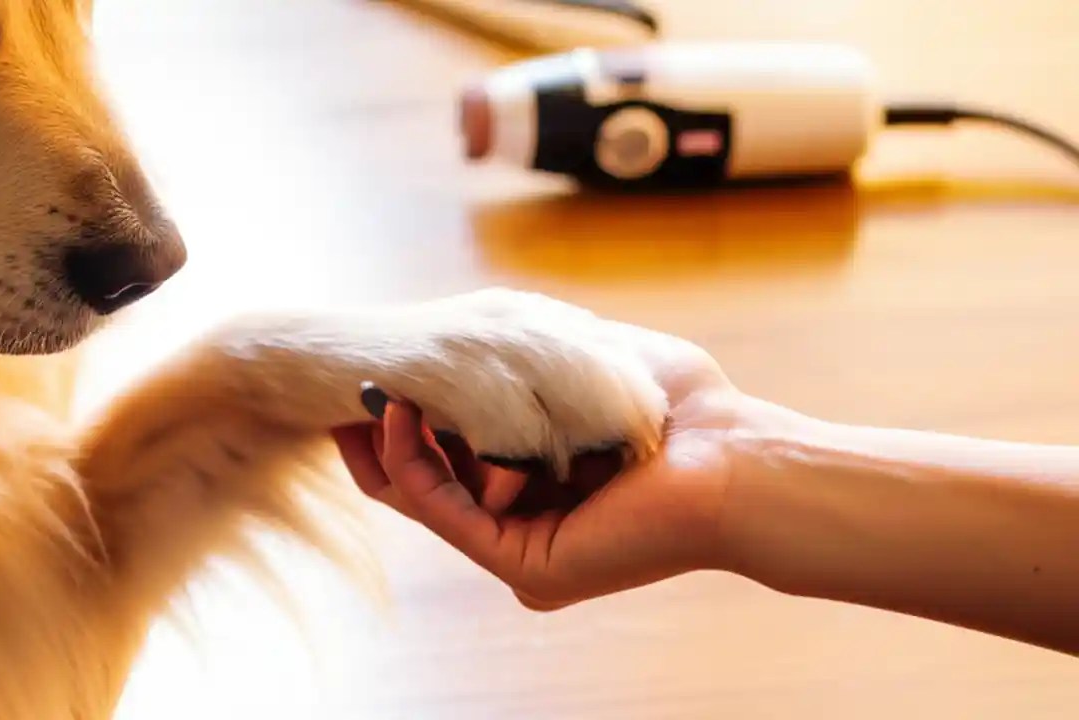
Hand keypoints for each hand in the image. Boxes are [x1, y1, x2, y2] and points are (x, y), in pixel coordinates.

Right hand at [332, 324, 761, 610]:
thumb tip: (481, 336)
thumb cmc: (681, 405)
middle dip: (382, 434)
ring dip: (385, 446)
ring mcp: (522, 548)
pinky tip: (395, 413)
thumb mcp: (593, 362)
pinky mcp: (521, 562)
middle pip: (432, 481)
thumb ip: (537, 361)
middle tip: (347, 386)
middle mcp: (528, 524)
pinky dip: (411, 463)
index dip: (414, 416)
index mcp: (545, 489)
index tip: (381, 374)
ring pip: (429, 498)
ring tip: (357, 393)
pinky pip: (443, 511)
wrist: (733, 454)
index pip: (459, 455)